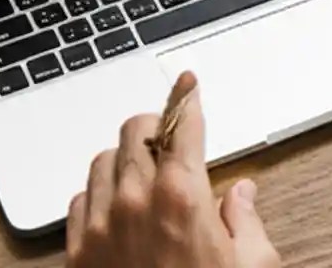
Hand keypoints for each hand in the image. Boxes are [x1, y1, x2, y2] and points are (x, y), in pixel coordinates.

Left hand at [66, 72, 281, 267]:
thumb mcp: (254, 267)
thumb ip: (247, 221)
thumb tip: (241, 194)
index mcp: (184, 197)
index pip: (182, 125)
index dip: (186, 97)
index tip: (187, 82)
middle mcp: (136, 202)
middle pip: (134, 131)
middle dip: (154, 125)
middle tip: (171, 136)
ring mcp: (101, 226)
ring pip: (102, 160)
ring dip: (124, 157)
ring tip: (144, 172)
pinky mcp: (77, 253)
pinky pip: (78, 199)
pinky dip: (97, 192)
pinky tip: (116, 206)